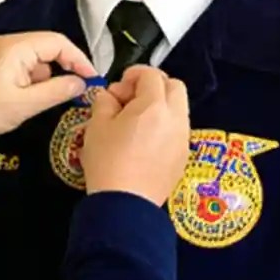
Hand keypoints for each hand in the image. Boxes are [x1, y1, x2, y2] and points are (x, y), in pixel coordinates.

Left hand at [0, 32, 94, 156]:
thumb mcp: (24, 105)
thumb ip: (57, 91)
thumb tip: (81, 83)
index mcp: (16, 47)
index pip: (58, 42)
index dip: (79, 59)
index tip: (92, 78)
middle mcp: (9, 45)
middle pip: (49, 48)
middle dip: (67, 67)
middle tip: (81, 88)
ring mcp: (1, 56)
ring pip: (38, 60)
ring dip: (50, 77)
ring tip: (56, 100)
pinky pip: (25, 69)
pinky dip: (35, 82)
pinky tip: (34, 101)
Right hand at [78, 66, 190, 206]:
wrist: (124, 205)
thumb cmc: (108, 162)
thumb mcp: (96, 125)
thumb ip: (105, 101)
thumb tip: (111, 97)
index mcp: (154, 106)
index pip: (151, 75)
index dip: (133, 75)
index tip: (119, 86)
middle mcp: (175, 119)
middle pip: (174, 87)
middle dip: (153, 86)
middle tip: (130, 98)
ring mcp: (182, 139)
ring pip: (178, 109)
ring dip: (160, 106)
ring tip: (135, 121)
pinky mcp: (182, 157)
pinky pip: (178, 131)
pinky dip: (164, 126)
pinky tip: (144, 141)